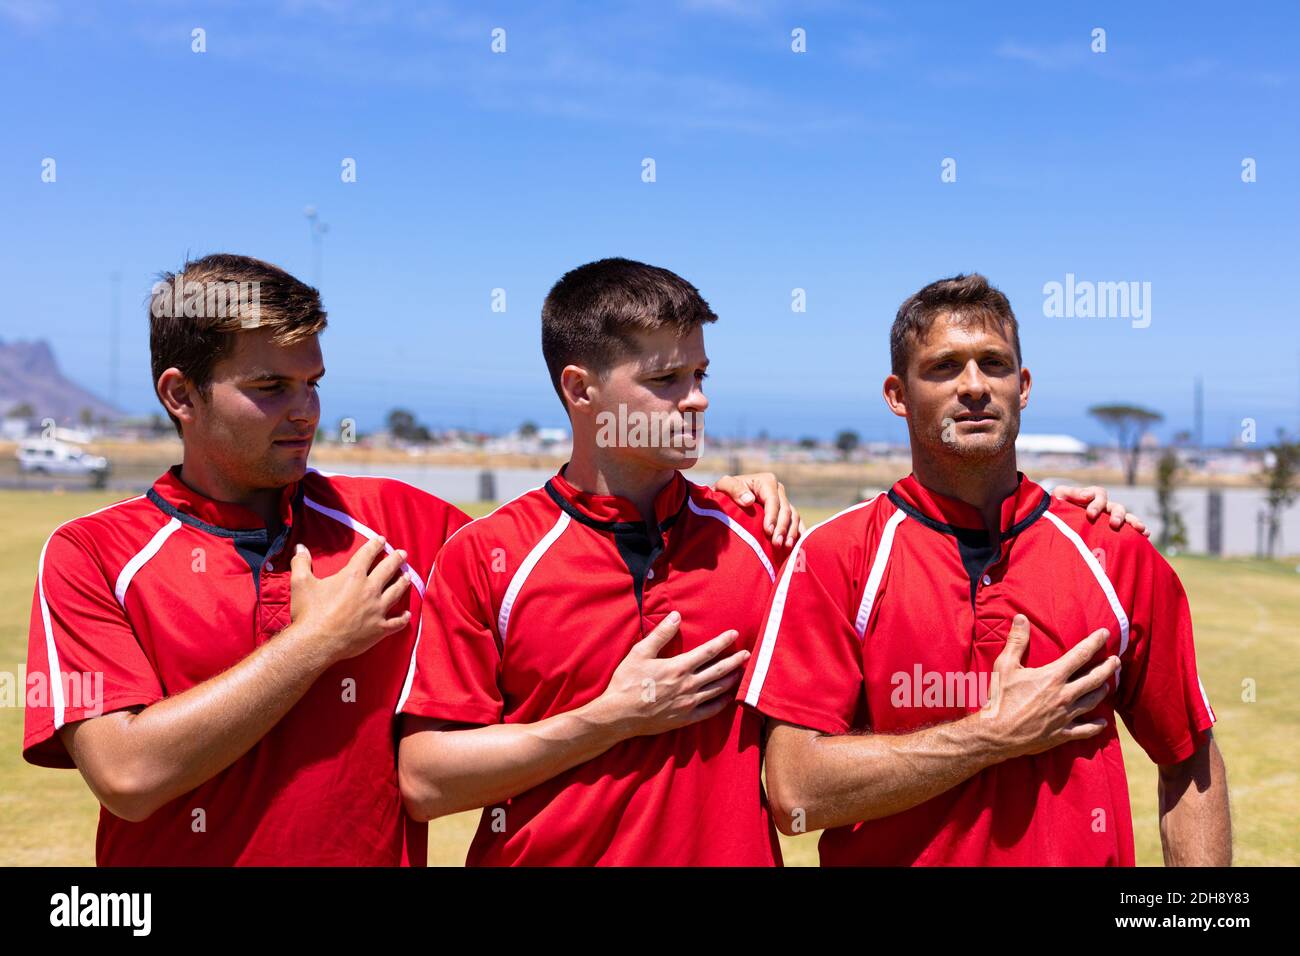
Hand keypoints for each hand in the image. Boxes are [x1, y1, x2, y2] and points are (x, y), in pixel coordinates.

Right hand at [289, 536, 412, 663]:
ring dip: (403, 583)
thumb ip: (301, 562)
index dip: (375, 545)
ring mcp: (377, 610)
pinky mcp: (379, 629)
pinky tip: (407, 614)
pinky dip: (403, 618)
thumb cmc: (309, 612)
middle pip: (387, 569)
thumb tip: (300, 547)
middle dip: (396, 559)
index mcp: (353, 576)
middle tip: (403, 554)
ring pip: (396, 592)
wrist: (316, 642)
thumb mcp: (301, 583)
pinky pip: (396, 622)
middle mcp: (370, 590)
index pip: (367, 554)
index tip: (381, 540)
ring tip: (408, 576)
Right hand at [588, 611, 749, 738]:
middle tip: (748, 654)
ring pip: (718, 690)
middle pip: (719, 670)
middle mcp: (688, 685)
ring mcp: (689, 703)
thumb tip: (676, 616)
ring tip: (741, 673)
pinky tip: (728, 698)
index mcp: (679, 666)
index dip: (723, 641)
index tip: (735, 634)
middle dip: (735, 661)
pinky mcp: (685, 718)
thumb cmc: (627, 682)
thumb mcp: (640, 653)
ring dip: (732, 680)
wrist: (618, 715)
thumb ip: (661, 634)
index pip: (709, 651)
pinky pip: (711, 711)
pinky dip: (722, 703)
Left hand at [714, 472, 802, 547]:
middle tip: (777, 544)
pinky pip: (796, 523)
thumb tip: (749, 500)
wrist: (726, 501)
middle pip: (785, 510)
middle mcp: (778, 490)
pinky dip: (798, 534)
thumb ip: (733, 488)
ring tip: (785, 547)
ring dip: (791, 533)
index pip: (773, 500)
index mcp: (766, 482)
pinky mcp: (786, 514)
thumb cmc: (724, 493)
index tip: (768, 531)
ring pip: (794, 517)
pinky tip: (796, 547)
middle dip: (782, 528)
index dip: (772, 516)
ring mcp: (784, 502)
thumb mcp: (724, 486)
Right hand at [980, 614, 1119, 758]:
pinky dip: (1096, 726)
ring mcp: (1065, 715)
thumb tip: (1021, 617)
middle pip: (1094, 678)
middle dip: (1108, 667)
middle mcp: (1064, 695)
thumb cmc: (999, 698)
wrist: (996, 733)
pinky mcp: (1062, 733)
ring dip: (1103, 691)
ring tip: (1108, 685)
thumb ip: (1016, 641)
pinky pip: (1085, 730)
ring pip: (1093, 701)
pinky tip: (1103, 722)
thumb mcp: (1004, 665)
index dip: (1095, 642)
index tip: (1106, 634)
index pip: (1080, 655)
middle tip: (1116, 661)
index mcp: (1052, 677)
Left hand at [1053, 484, 1148, 536]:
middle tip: (1114, 524)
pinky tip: (1145, 536)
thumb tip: (1086, 496)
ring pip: (1126, 518)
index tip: (1090, 514)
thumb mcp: (1059, 497)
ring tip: (1140, 529)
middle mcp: (1103, 508)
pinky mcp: (1112, 532)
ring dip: (1133, 522)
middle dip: (1117, 515)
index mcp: (1090, 498)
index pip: (1099, 494)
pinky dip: (1138, 532)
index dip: (1097, 502)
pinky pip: (1128, 531)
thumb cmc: (1056, 509)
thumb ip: (1069, 492)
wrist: (1055, 524)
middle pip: (1116, 507)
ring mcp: (1109, 520)